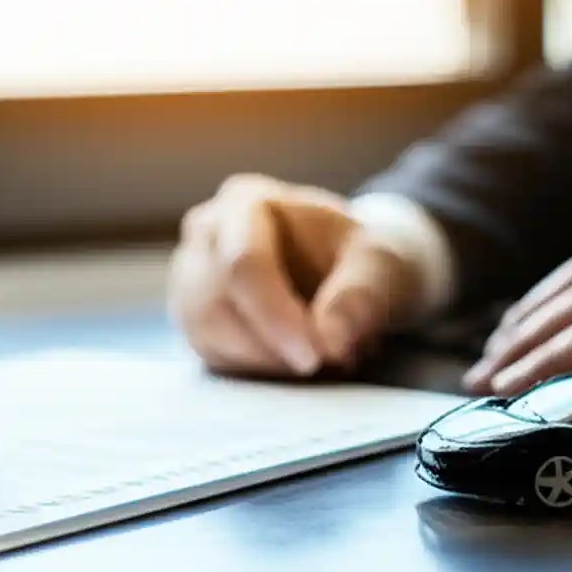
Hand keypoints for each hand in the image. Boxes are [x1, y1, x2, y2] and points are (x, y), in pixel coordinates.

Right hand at [168, 174, 424, 376]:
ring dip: (264, 363)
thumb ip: (360, 296)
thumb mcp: (379, 264)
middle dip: (270, 348)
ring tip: (317, 361)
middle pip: (213, 304)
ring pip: (206, 335)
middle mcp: (206, 233)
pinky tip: (293, 363)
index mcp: (246, 201)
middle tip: (324, 366)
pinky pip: (211, 355)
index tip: (314, 356)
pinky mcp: (194, 315)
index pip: (243, 262)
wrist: (348, 267)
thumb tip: (330, 341)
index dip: (274, 316)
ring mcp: (191, 275)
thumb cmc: (358, 256)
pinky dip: (255, 370)